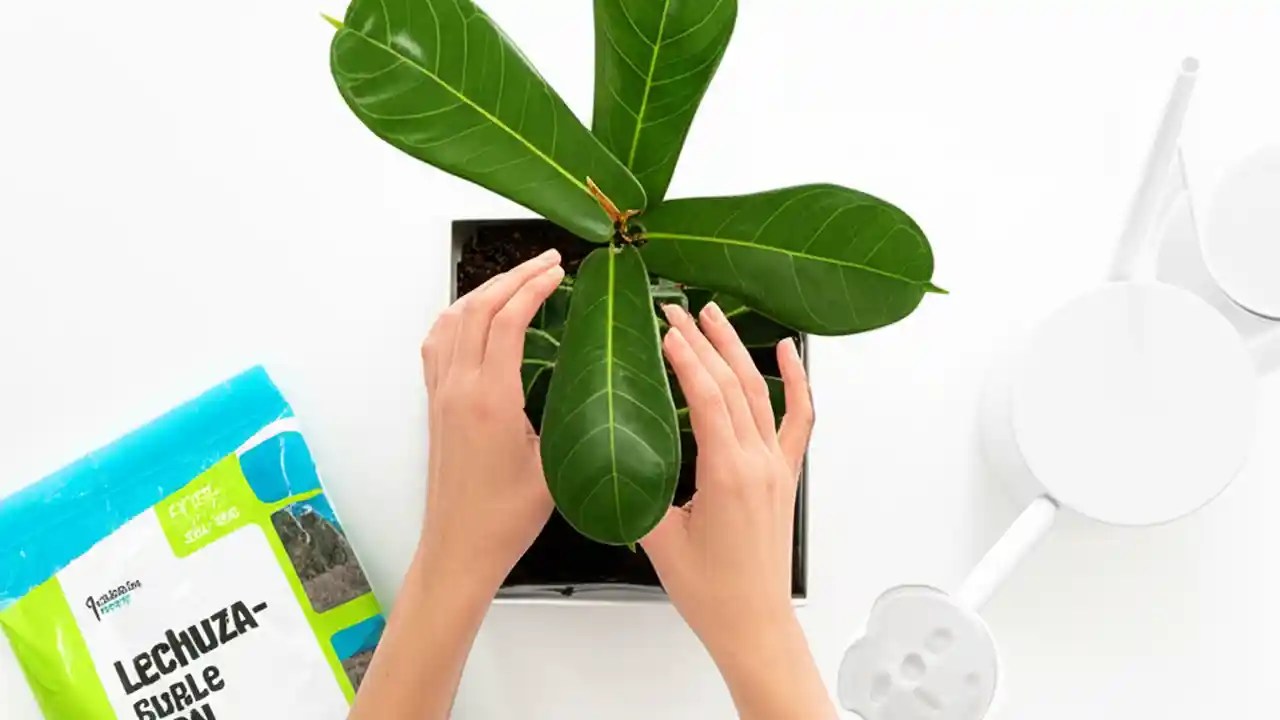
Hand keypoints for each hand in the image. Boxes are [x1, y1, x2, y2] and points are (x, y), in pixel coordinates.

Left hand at [417, 249, 563, 591]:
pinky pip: (438, 343)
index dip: (533, 288)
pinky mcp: (434, 405)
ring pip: (453, 319)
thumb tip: (601, 386)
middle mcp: (458, 389)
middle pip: (478, 308)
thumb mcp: (554, 469)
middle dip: (514, 276)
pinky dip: (459, 315)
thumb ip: (572, 420)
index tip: (560, 270)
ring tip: (518, 278)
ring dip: (485, 290)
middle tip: (548, 260)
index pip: (506, 321)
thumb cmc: (504, 520)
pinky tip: (475, 315)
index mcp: (489, 400)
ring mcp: (440, 395)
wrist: (458, 548)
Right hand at [644, 303, 832, 718]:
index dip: (686, 358)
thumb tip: (606, 458)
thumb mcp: (658, 540)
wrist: (753, 623)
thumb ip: (635, 492)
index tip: (665, 328)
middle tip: (676, 310)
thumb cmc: (712, 592)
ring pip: (760, 392)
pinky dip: (796, 381)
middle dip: (704, 341)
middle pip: (734, 384)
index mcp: (728, 474)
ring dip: (737, 349)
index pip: (709, 398)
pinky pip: (797, 418)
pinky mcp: (784, 474)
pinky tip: (787, 353)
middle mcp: (759, 463)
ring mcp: (776, 466)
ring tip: (713, 316)